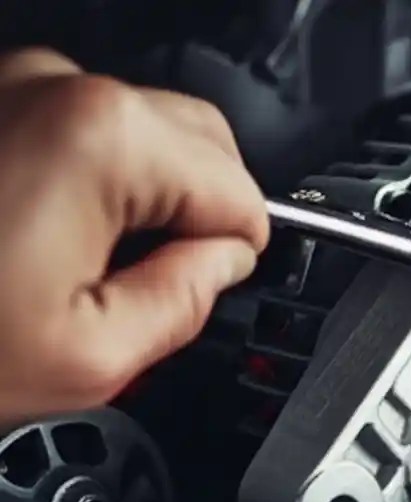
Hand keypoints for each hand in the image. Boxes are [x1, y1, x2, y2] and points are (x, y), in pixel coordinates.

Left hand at [0, 48, 267, 425]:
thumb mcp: (91, 358)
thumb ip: (189, 302)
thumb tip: (220, 265)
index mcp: (101, 139)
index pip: (238, 190)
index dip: (234, 253)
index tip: (202, 288)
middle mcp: (56, 86)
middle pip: (199, 142)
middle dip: (197, 212)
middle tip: (153, 286)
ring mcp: (8, 84)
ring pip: (142, 133)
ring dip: (145, 196)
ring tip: (85, 269)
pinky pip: (79, 131)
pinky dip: (90, 181)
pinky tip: (46, 241)